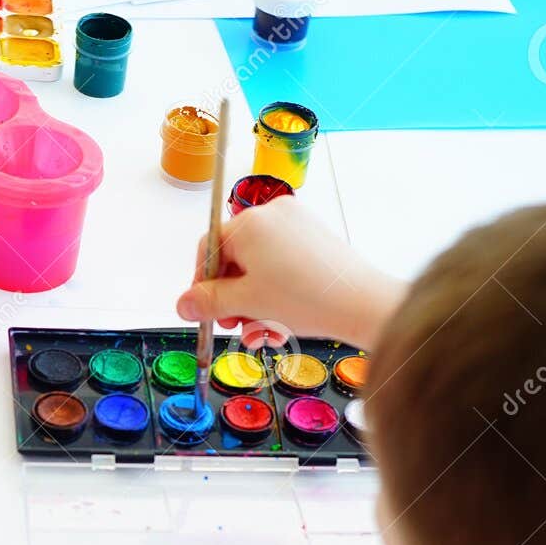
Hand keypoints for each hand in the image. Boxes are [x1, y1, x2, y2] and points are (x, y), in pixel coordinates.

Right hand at [176, 197, 406, 352]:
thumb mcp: (245, 304)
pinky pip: (282, 263)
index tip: (204, 310)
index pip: (209, 248)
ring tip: (263, 329)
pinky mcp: (316, 239)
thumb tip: (183, 304)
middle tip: (235, 324)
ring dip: (254, 300)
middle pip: (235, 257)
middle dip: (233, 296)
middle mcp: (273, 214)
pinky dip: (276, 290)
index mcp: (249, 222)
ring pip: (259, 265)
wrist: (362, 304)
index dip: (203, 283)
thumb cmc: (307, 298)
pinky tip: (282, 318)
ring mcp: (297, 224)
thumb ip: (208, 302)